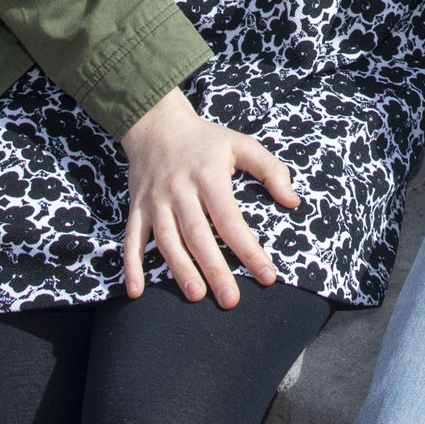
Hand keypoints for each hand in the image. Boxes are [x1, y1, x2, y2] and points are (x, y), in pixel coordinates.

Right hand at [118, 87, 298, 306]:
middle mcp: (180, 190)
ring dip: (179, 269)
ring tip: (196, 295)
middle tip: (230, 300)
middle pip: (198, 234)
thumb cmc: (205, 140)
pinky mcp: (137, 208)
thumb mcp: (241, 144)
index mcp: (209, 176)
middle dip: (214, 268)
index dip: (248, 249)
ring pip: (166, 240)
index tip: (267, 275)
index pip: (231, 219)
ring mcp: (155, 201)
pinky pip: (132, 240)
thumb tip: (293, 202)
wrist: (156, 124)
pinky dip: (132, 266)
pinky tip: (136, 293)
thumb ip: (270, 170)